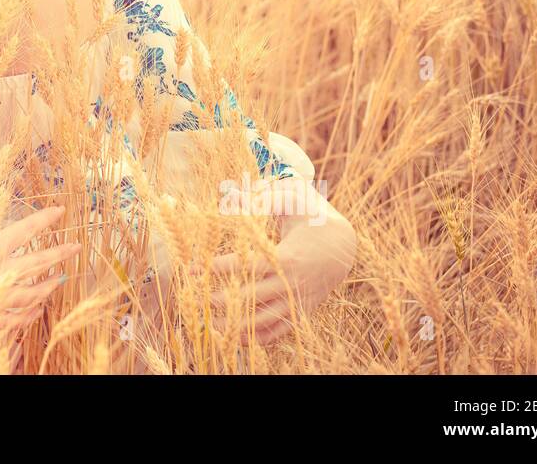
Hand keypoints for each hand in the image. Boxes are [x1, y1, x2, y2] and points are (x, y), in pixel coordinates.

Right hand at [0, 154, 80, 333]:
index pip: (27, 231)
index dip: (45, 219)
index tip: (61, 211)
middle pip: (38, 265)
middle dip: (59, 255)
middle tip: (75, 248)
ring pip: (31, 295)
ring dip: (47, 286)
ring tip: (58, 280)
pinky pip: (16, 319)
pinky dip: (30, 313)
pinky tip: (36, 309)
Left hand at [201, 206, 355, 345]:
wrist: (343, 243)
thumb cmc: (311, 216)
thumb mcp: (292, 200)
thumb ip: (263, 199)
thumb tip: (231, 197)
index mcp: (287, 257)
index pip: (247, 267)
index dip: (218, 268)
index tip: (193, 268)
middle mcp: (292, 283)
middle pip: (251, 298)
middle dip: (221, 300)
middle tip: (194, 298)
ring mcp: (298, 301)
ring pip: (264, 321)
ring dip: (235, 326)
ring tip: (208, 326)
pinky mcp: (302, 311)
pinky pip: (279, 331)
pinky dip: (258, 339)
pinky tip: (234, 338)